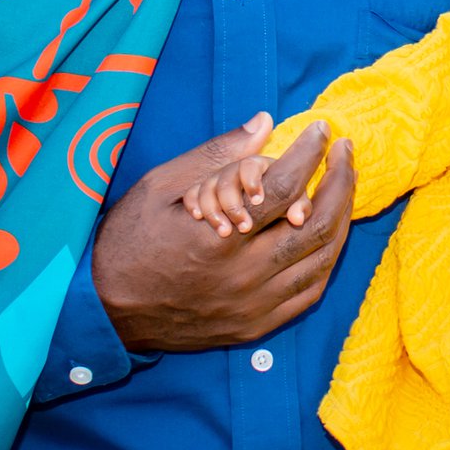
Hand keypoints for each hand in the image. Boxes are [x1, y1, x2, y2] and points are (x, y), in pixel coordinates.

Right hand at [94, 116, 355, 352]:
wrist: (104, 310)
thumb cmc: (128, 241)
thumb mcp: (160, 187)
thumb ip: (217, 156)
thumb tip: (264, 122)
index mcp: (217, 239)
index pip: (285, 188)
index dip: (310, 153)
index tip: (321, 130)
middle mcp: (242, 277)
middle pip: (317, 225)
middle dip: (340, 181)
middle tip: (345, 152)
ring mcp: (253, 307)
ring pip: (321, 260)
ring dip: (341, 218)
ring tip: (342, 185)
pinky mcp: (255, 326)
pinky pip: (310, 292)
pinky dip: (326, 259)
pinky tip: (328, 232)